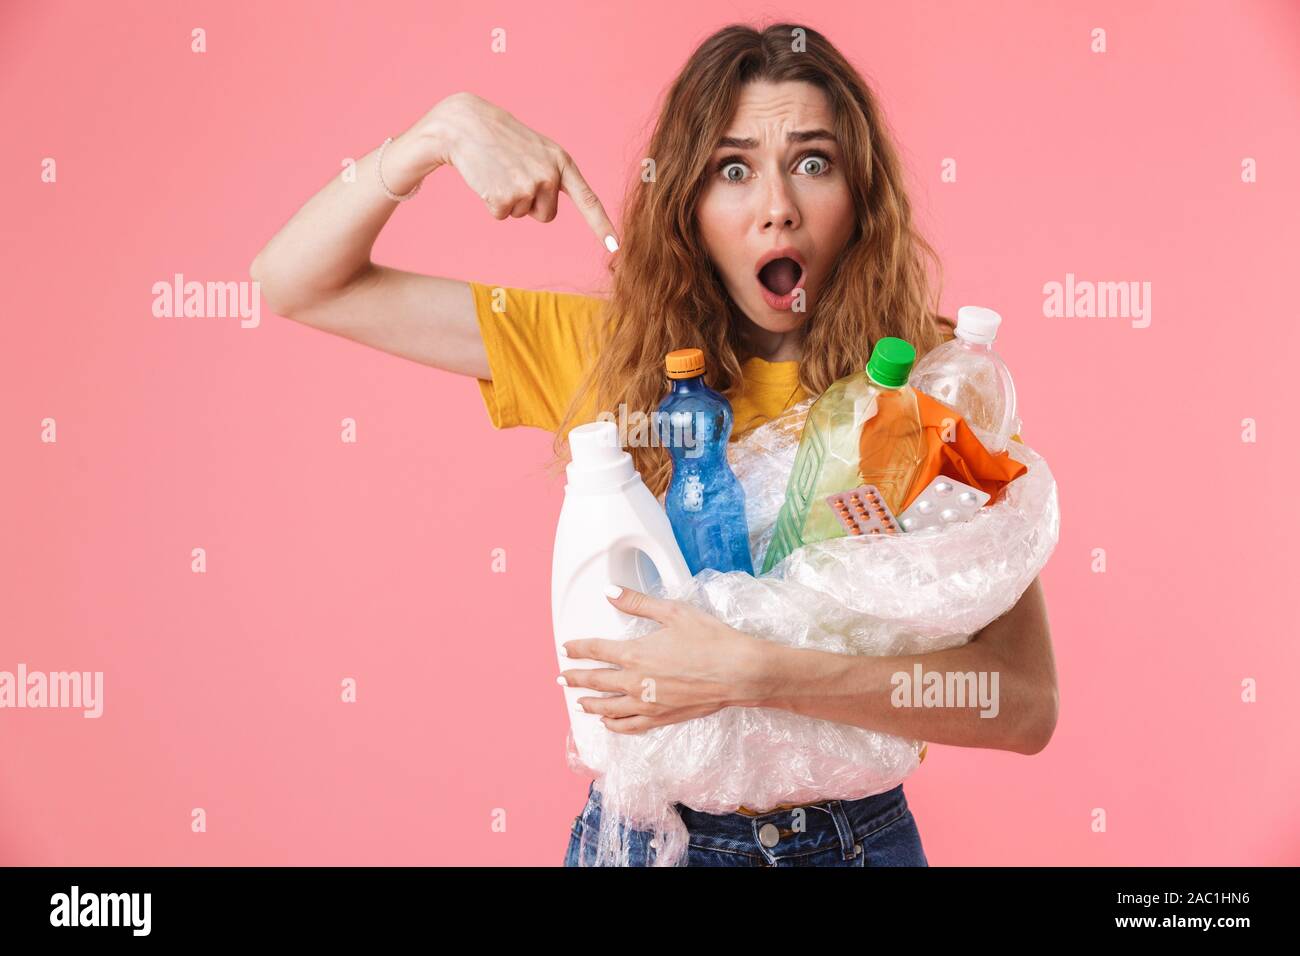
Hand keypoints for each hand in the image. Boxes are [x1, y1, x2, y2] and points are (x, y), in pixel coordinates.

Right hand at [402, 91, 618, 248]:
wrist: (465, 124)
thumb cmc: (501, 138)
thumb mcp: (536, 150)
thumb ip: (551, 174)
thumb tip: (549, 209)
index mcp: (561, 162)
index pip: (588, 200)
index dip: (601, 226)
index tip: (615, 247)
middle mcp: (549, 175)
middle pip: (546, 215)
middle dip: (530, 204)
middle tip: (512, 174)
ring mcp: (528, 187)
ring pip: (523, 215)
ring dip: (509, 200)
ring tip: (499, 171)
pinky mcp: (505, 198)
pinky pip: (502, 216)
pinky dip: (492, 203)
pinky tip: (487, 178)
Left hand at [560, 585, 768, 733]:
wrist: (738, 672)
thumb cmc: (710, 640)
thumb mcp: (673, 612)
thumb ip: (637, 603)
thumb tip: (610, 592)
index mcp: (635, 654)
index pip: (595, 651)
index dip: (577, 649)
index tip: (566, 649)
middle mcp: (635, 683)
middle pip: (596, 682)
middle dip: (575, 679)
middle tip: (562, 678)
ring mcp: (648, 704)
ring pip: (609, 708)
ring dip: (590, 705)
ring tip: (579, 703)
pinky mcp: (662, 718)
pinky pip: (630, 726)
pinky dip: (615, 725)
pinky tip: (610, 723)